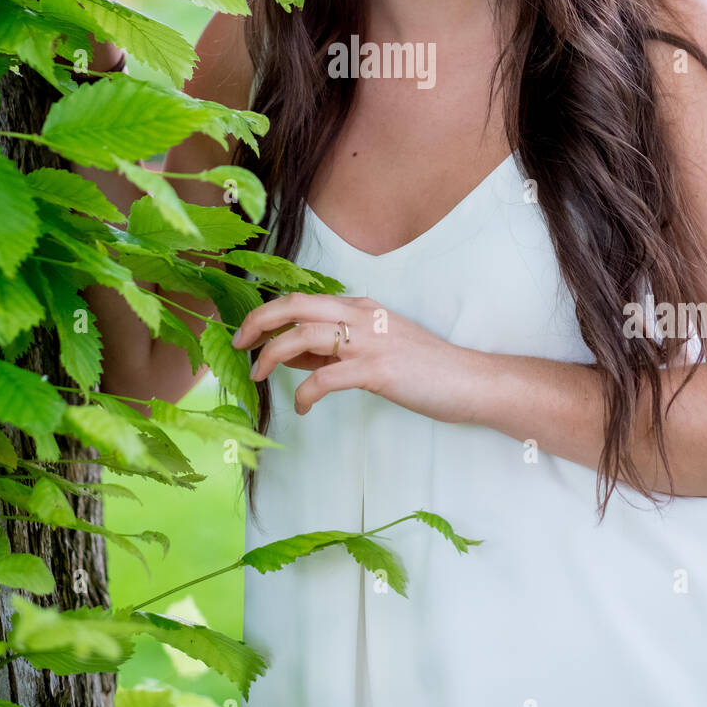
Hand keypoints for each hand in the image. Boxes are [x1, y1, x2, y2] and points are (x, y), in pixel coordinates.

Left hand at [233, 292, 476, 421]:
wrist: (469, 381)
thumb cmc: (423, 369)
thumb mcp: (376, 348)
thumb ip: (335, 348)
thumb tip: (290, 355)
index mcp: (361, 307)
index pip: (303, 299)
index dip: (268, 313)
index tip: (246, 334)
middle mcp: (362, 316)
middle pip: (295, 306)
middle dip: (258, 322)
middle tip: (237, 345)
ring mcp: (369, 341)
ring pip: (303, 336)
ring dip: (272, 355)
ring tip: (258, 376)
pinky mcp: (377, 370)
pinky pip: (324, 379)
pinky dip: (303, 393)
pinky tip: (301, 407)